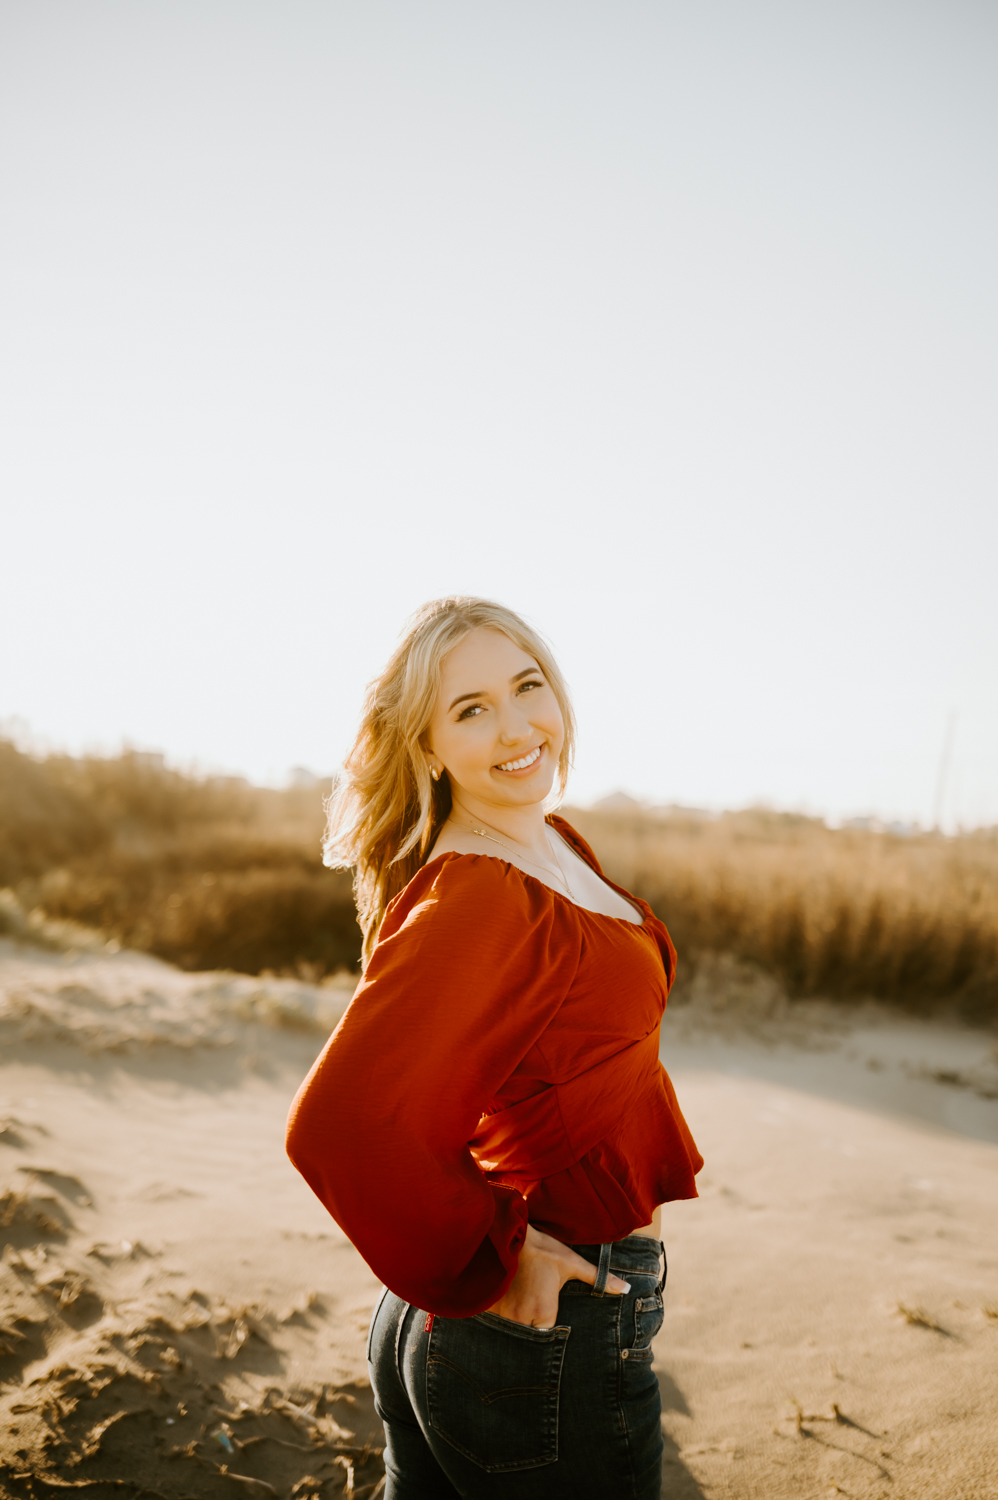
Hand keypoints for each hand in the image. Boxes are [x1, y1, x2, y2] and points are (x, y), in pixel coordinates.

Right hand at [486, 1225, 629, 1327]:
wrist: (509, 1232)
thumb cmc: (544, 1248)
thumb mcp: (572, 1262)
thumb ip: (599, 1279)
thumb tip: (626, 1289)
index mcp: (543, 1312)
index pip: (550, 1337)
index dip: (552, 1331)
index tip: (552, 1319)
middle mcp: (521, 1317)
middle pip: (531, 1335)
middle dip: (535, 1328)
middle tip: (538, 1312)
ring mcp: (503, 1313)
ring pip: (514, 1329)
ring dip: (519, 1323)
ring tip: (524, 1308)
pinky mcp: (490, 1305)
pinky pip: (498, 1320)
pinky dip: (503, 1316)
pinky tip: (509, 1303)